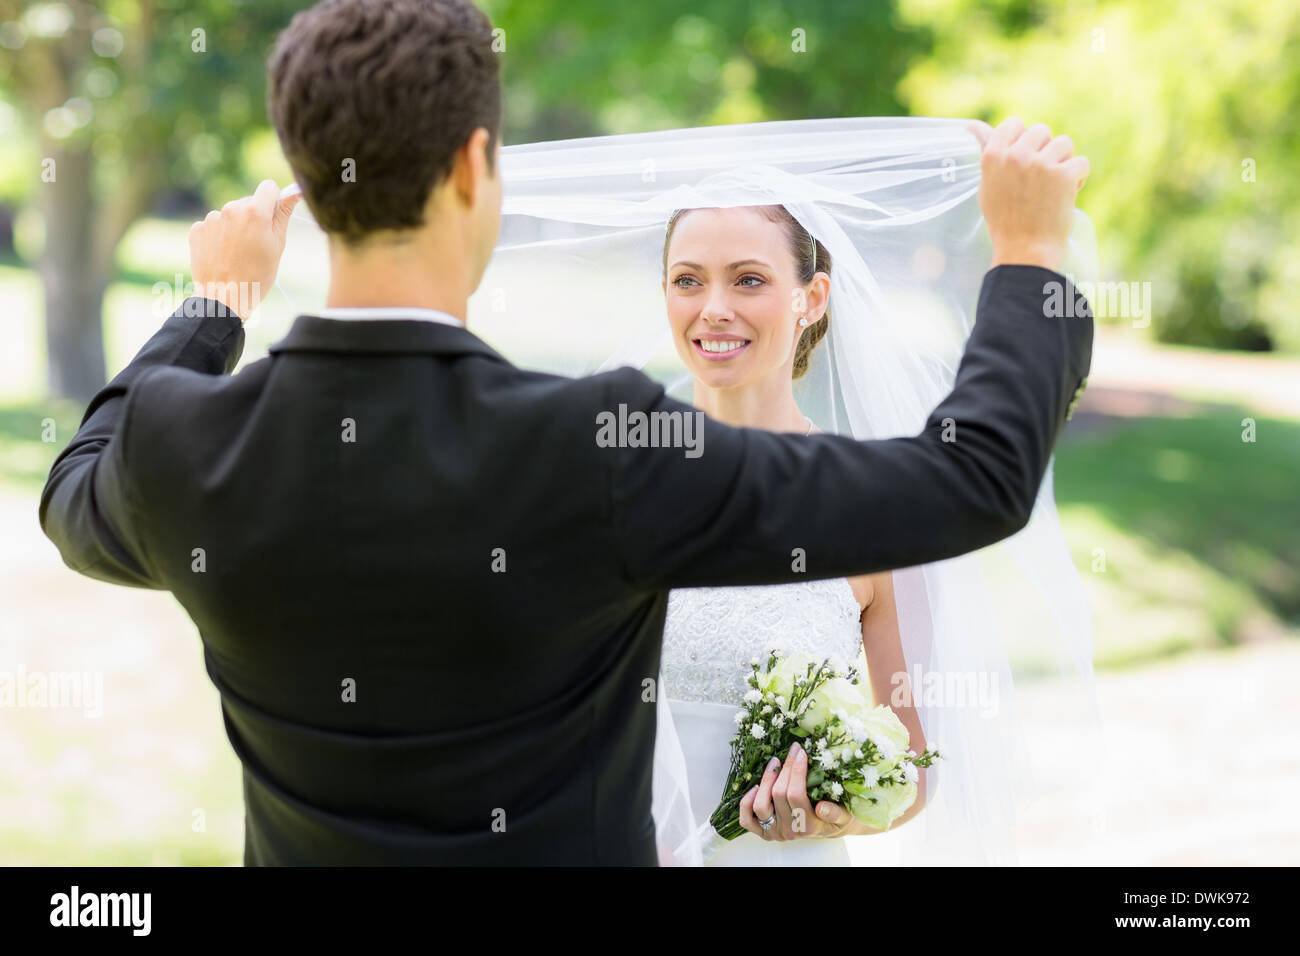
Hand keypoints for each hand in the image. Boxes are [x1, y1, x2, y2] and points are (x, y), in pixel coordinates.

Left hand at [188, 179, 300, 321]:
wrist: (224, 298)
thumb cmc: (257, 276)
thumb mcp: (278, 246)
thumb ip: (283, 215)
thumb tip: (294, 193)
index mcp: (255, 212)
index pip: (268, 187)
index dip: (273, 200)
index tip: (273, 217)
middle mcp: (232, 209)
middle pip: (248, 202)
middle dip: (254, 217)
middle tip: (256, 245)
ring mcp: (212, 219)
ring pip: (230, 214)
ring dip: (235, 227)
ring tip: (237, 253)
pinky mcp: (197, 229)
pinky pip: (213, 225)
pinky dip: (218, 236)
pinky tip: (222, 255)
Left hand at [738, 741, 864, 840]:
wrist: (832, 829)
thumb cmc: (839, 818)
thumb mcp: (845, 816)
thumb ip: (836, 814)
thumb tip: (822, 808)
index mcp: (809, 826)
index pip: (796, 795)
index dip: (796, 771)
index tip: (801, 752)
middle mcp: (789, 831)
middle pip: (778, 794)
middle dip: (785, 767)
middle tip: (792, 750)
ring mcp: (774, 833)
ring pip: (760, 805)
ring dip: (766, 780)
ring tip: (775, 763)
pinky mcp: (763, 832)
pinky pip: (746, 820)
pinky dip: (747, 802)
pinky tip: (755, 786)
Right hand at [965, 117, 1088, 271]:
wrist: (1024, 251)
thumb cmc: (1004, 220)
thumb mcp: (988, 184)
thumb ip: (988, 152)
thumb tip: (973, 124)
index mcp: (993, 156)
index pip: (1013, 124)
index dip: (1023, 140)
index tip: (1024, 160)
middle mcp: (1016, 155)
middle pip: (1041, 130)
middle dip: (1045, 150)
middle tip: (1040, 178)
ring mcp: (1041, 164)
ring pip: (1064, 143)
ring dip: (1063, 162)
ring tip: (1054, 186)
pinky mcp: (1064, 174)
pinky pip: (1080, 162)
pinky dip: (1078, 179)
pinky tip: (1066, 195)